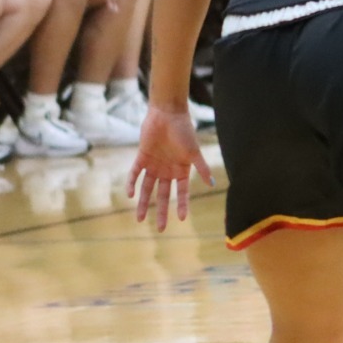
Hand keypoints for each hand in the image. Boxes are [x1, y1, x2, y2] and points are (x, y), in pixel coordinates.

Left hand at [129, 104, 212, 231]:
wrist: (168, 114)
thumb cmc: (184, 131)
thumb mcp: (194, 152)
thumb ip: (201, 168)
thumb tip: (212, 183)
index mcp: (182, 170)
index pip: (182, 192)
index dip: (181, 205)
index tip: (181, 219)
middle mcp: (167, 170)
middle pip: (163, 195)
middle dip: (161, 211)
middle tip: (160, 229)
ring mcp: (154, 165)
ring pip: (147, 188)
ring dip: (143, 202)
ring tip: (139, 218)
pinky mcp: (142, 157)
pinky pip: (135, 173)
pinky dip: (132, 183)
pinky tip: (129, 194)